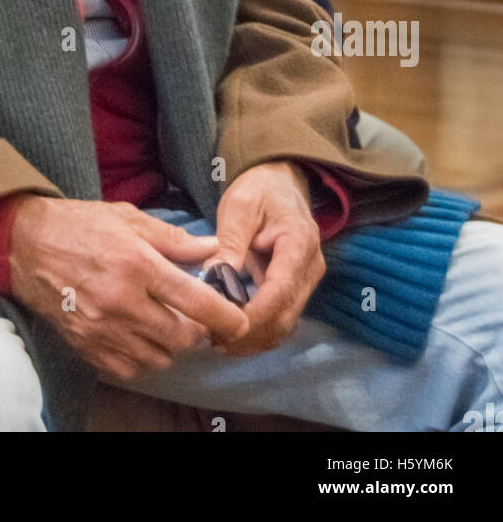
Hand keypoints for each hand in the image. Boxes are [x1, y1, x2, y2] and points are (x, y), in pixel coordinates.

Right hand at [7, 197, 249, 382]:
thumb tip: (214, 250)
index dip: (225, 316)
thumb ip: (174, 239)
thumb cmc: (79, 225)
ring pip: (159, 357)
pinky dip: (143, 357)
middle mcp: (121, 301)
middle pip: (181, 337)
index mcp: (136, 264)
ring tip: (164, 322)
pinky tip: (139, 334)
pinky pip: (130, 367)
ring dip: (171, 344)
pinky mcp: (87, 345)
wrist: (24, 244)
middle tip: (194, 315)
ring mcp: (102, 328)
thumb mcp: (129, 218)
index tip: (240, 321)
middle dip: (197, 330)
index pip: (195, 301)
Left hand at [213, 161, 324, 357]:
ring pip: (285, 325)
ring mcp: (306, 281)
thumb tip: (214, 279)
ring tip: (217, 339)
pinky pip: (281, 319)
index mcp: (299, 244)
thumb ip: (230, 242)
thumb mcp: (239, 206)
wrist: (279, 183)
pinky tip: (231, 335)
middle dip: (249, 333)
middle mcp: (310, 268)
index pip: (281, 291)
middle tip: (211, 336)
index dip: (254, 315)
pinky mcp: (296, 289)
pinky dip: (259, 333)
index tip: (223, 326)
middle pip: (285, 316)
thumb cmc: (258, 190)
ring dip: (253, 339)